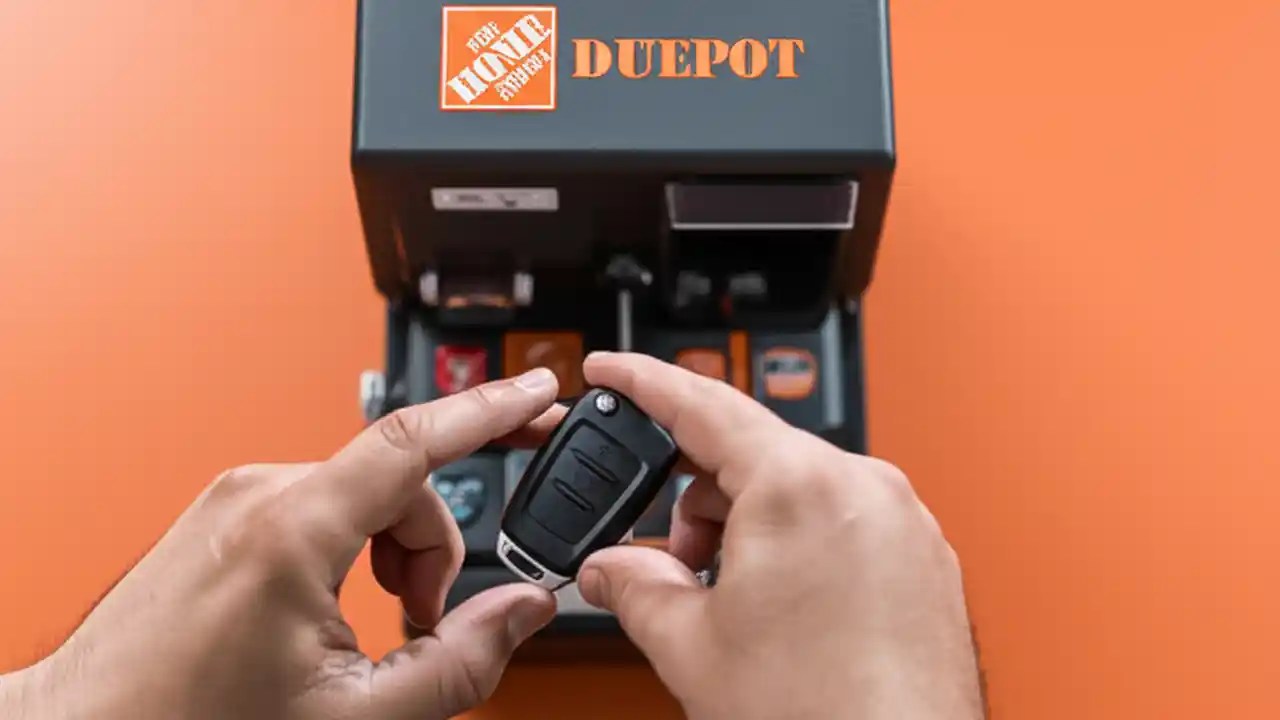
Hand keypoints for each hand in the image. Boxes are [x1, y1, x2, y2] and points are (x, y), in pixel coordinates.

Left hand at [7, 369, 561, 719]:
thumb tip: (522, 609)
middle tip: (422, 623)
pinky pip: (321, 504)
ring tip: (376, 624)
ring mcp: (238, 498)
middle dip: (433, 549)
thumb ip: (458, 662)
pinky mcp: (226, 511)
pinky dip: (352, 548)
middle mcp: (262, 492)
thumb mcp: (353, 718)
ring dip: (393, 553)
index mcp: (294, 528)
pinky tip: (339, 608)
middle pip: (399, 482)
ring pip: (362, 496)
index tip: (539, 391)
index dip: (492, 410)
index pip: (416, 439)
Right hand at [577, 353, 983, 719]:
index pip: (701, 403)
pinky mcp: (924, 557)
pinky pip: (844, 519)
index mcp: (799, 484)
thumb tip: (608, 568)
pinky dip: (799, 542)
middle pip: (751, 452)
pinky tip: (780, 606)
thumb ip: (634, 588)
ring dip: (747, 524)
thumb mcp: (693, 647)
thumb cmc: (825, 718)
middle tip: (668, 562)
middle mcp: (863, 485)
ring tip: (729, 600)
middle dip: (694, 496)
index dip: (643, 382)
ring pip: (798, 487)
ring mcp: (903, 520)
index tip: (613, 370)